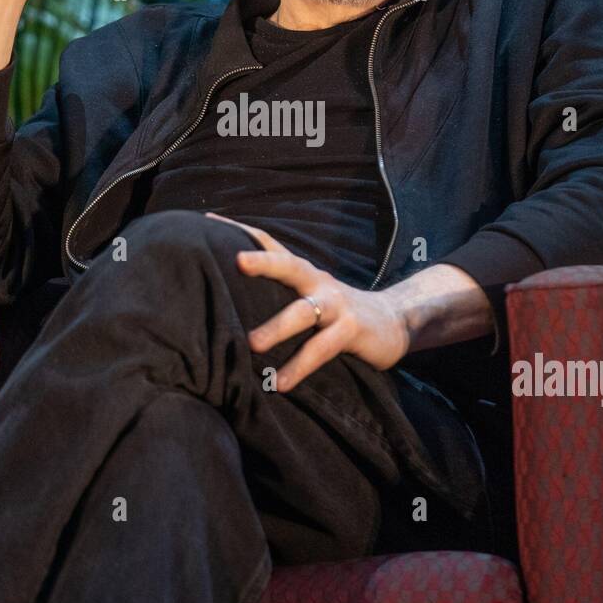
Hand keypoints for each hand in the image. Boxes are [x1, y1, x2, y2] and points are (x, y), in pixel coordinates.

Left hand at [204, 213, 410, 391]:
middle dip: (264, 261)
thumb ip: (280, 294)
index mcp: (303, 273)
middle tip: (236, 262)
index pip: (270, 244)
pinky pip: (321, 349)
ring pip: (304, 311)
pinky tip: (281, 384)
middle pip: (289, 265)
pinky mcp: (351, 330)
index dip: (241, 231)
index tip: (207, 219)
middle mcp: (317, 282)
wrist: (395, 322)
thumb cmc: (339, 312)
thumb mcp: (311, 296)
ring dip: (278, 328)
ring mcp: (336, 304)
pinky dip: (299, 366)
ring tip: (252, 345)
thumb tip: (229, 302)